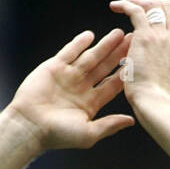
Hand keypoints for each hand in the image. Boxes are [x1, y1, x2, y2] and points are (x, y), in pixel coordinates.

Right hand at [10, 28, 134, 150]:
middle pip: (105, 68)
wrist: (29, 126)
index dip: (126, 73)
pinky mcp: (54, 68)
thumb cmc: (59, 135)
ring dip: (104, 46)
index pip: (112, 85)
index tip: (140, 63)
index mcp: (91, 104)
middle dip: (119, 54)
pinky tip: (90, 36)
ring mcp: (68, 76)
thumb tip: (132, 121)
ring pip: (90, 57)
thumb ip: (110, 125)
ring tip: (119, 33)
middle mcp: (81, 88)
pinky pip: (69, 52)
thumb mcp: (89, 133)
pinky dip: (79, 44)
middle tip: (135, 40)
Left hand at [108, 0, 169, 107]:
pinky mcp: (146, 37)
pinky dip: (126, 5)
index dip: (167, 11)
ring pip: (152, 5)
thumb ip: (167, 69)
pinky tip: (115, 7)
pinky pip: (136, 11)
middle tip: (137, 4)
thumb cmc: (160, 105)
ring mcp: (163, 36)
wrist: (157, 107)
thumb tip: (159, 67)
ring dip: (137, 0)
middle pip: (168, 5)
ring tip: (122, 4)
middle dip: (152, 0)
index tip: (153, 15)